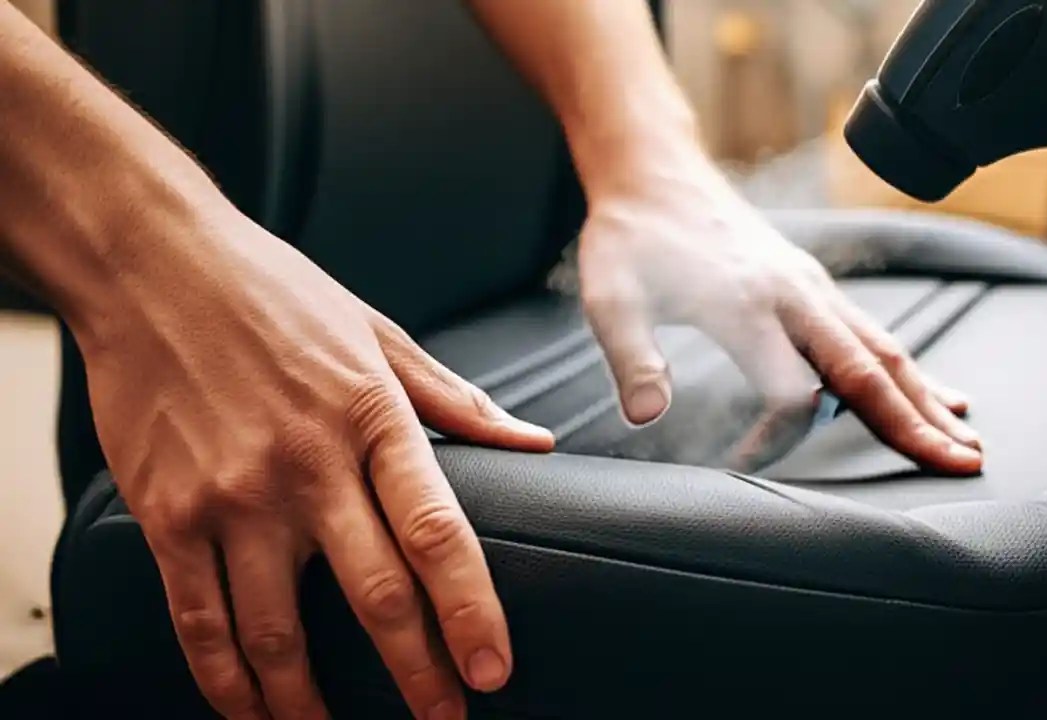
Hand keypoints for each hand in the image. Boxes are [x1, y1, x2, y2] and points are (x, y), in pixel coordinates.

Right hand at [79, 209, 553, 718]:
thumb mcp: (379, 334)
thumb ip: (456, 400)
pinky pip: (200, 620)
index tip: (494, 670)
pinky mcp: (170, 515)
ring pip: (281, 631)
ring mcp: (234, 496)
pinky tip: (251, 712)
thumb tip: (531, 442)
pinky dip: (226, 683)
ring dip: (312, 703)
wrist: (153, 264)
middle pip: (375, 596)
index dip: (471, 611)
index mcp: (373, 419)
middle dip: (416, 675)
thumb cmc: (276, 295)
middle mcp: (307, 467)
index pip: (437, 533)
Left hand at [575, 153, 982, 473]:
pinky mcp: (814, 287)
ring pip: (885, 350)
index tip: (747, 466)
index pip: (790, 390)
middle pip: (867, 368)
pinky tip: (942, 394)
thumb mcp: (610, 297)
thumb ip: (630, 357)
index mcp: (747, 305)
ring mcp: (812, 290)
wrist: (655, 177)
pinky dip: (911, 372)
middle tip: (962, 464)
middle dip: (915, 421)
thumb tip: (645, 414)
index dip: (779, 438)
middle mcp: (794, 296)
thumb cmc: (631, 238)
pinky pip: (876, 334)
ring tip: (968, 442)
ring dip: (927, 400)